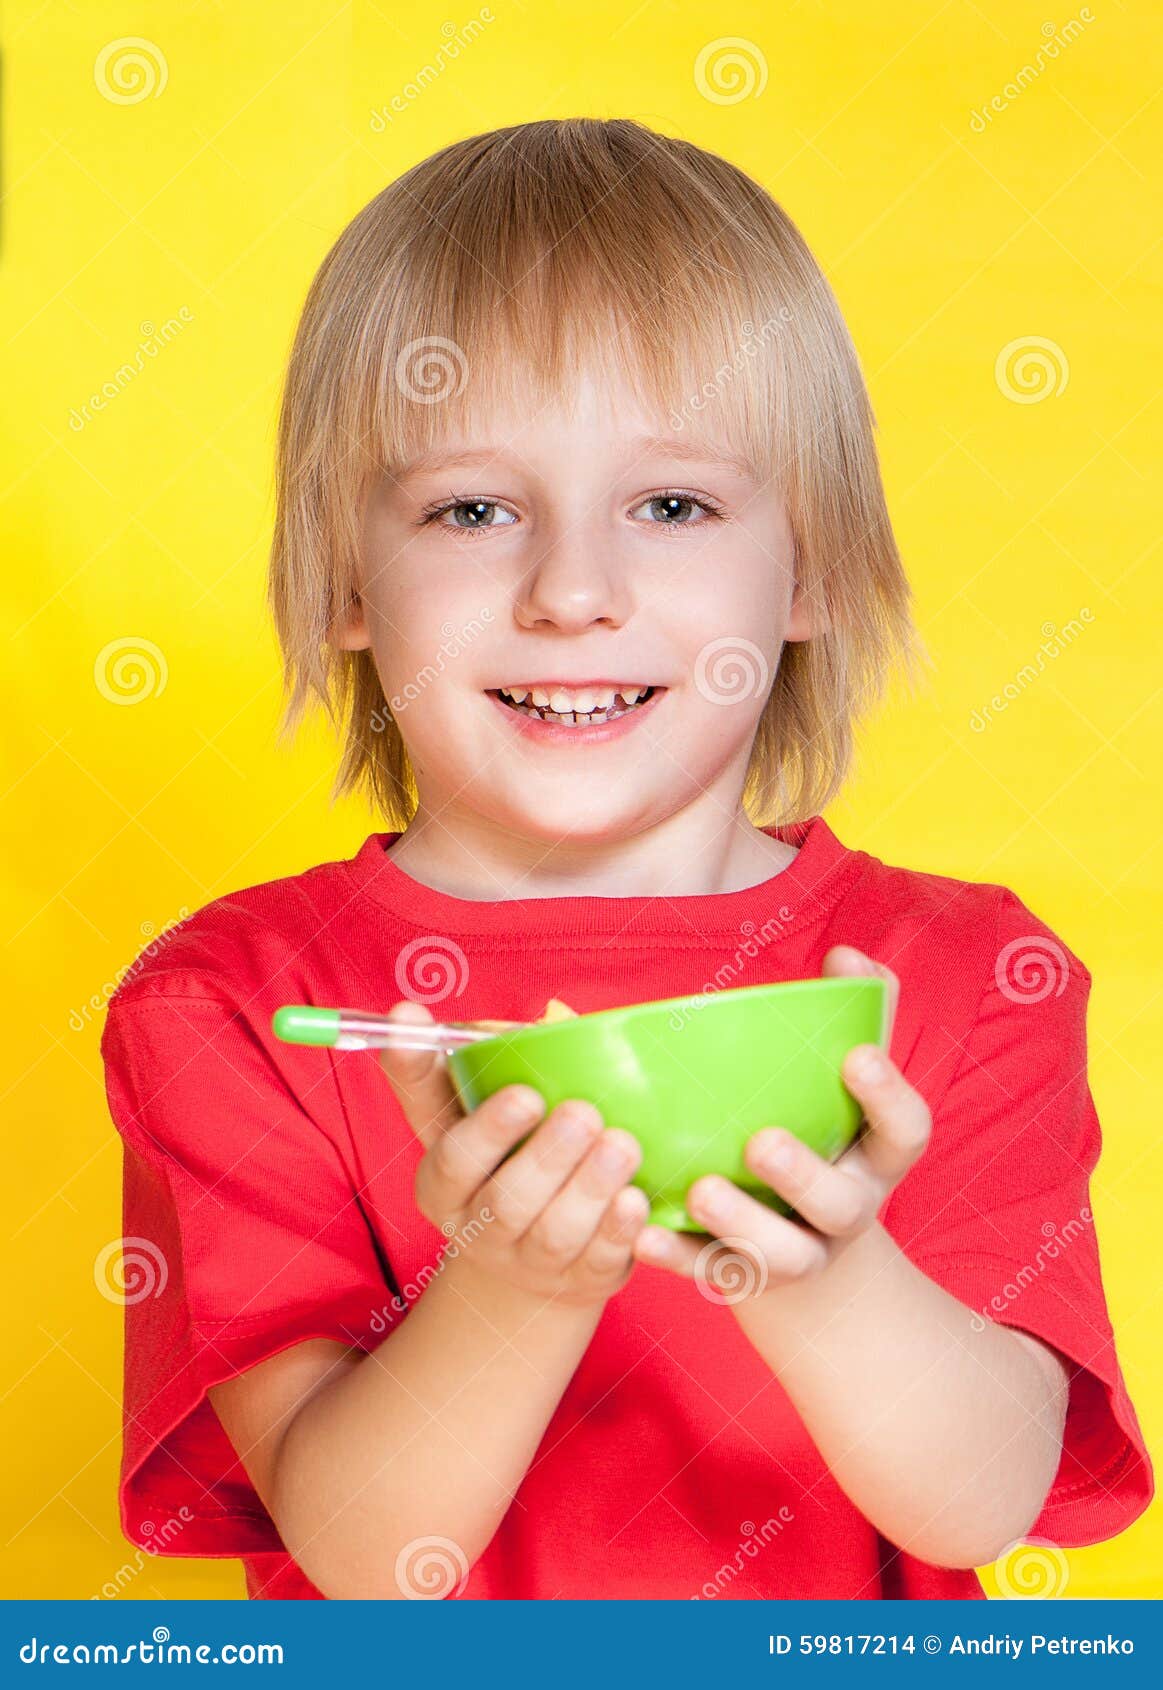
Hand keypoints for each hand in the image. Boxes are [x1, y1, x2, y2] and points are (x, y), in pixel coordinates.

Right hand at [379, 1001, 650, 1308]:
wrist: (530, 1255)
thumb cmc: (503, 1156)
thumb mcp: (472, 1114)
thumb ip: (470, 1063)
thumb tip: (494, 1014)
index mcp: (443, 1181)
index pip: (451, 1155)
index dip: (486, 1127)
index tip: (525, 1093)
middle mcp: (478, 1228)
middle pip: (505, 1202)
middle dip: (546, 1157)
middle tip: (584, 1113)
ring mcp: (529, 1262)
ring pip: (553, 1235)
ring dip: (589, 1189)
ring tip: (622, 1145)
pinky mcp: (579, 1282)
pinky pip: (597, 1263)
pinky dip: (617, 1233)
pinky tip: (637, 1201)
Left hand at [629, 947, 930, 1299]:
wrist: (804, 1244)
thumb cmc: (821, 1129)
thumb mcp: (846, 1085)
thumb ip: (852, 1018)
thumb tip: (848, 953)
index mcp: (877, 1154)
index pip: (905, 1131)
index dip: (888, 1095)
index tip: (856, 1054)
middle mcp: (848, 1209)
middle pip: (840, 1205)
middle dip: (803, 1176)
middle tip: (761, 1142)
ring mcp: (799, 1252)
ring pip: (780, 1253)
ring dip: (740, 1222)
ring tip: (699, 1191)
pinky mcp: (746, 1279)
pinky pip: (713, 1274)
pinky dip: (678, 1258)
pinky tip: (641, 1234)